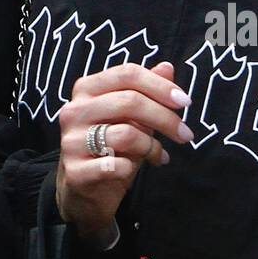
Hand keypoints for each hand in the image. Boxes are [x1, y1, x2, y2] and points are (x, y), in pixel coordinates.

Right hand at [55, 60, 190, 243]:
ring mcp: (71, 142)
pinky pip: (115, 165)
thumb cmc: (110, 148)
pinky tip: (135, 170)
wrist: (82, 190)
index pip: (127, 74)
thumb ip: (146, 92)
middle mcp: (75, 111)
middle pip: (130, 102)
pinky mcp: (75, 172)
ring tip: (159, 155)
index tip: (185, 102)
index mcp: (87, 89)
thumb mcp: (130, 118)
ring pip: (126, 134)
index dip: (160, 86)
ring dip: (152, 146)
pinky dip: (133, 168)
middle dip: (165, 118)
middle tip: (185, 134)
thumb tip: (167, 68)